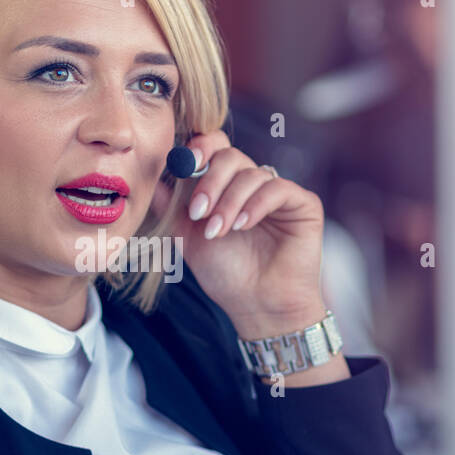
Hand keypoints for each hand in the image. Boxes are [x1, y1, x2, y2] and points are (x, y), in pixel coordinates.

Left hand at [151, 130, 326, 338]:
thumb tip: (151, 178)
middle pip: (230, 156)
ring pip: (252, 174)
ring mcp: (279, 192)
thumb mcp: (187, 238)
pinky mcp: (303, 204)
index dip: (200, 148)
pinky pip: (277, 188)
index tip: (184, 164)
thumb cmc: (226, 274)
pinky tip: (243, 226)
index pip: (215, 147)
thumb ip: (171, 208)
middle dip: (209, 182)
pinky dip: (255, 205)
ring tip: (217, 232)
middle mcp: (253, 184)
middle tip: (198, 213)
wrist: (258, 307)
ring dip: (229, 203)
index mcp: (226, 185)